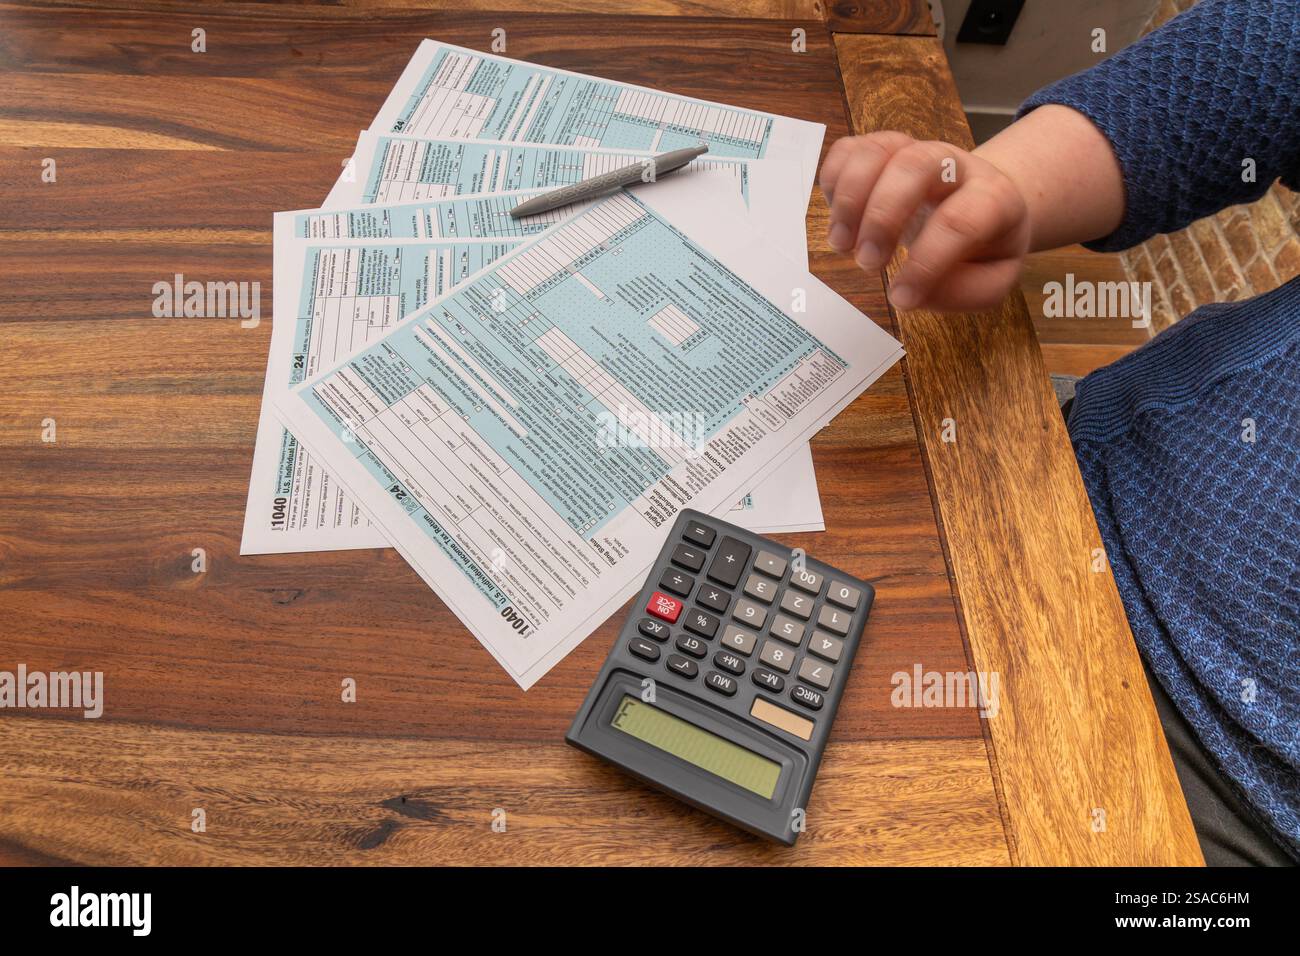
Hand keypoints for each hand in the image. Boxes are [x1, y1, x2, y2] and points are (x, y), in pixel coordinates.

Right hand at [819, 133, 1030, 311]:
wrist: (979, 202)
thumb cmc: (983, 245)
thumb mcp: (993, 278)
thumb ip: (964, 292)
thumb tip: (914, 294)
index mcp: (992, 196)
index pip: (959, 221)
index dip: (926, 263)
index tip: (901, 299)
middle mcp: (953, 163)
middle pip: (915, 165)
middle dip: (882, 217)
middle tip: (868, 264)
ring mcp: (914, 150)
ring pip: (877, 150)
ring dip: (849, 199)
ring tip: (842, 245)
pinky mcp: (881, 151)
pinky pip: (849, 150)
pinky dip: (833, 183)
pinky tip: (838, 220)